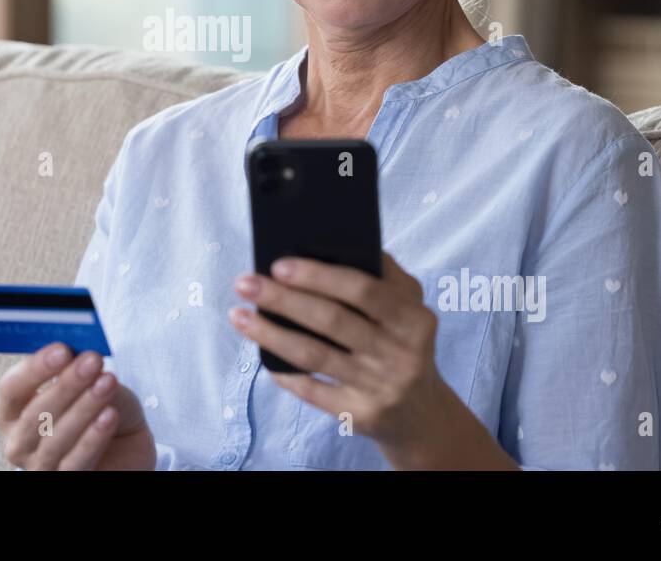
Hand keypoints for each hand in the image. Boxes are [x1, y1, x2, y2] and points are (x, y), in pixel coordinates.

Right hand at [0, 342, 155, 469]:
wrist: (123, 442)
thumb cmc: (95, 405)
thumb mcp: (88, 379)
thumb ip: (79, 366)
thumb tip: (81, 352)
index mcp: (11, 409)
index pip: (12, 387)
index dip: (36, 368)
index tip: (63, 349)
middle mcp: (17, 441)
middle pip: (36, 413)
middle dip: (66, 384)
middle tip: (92, 361)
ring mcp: (38, 466)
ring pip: (56, 438)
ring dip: (84, 407)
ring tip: (107, 382)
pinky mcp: (64, 481)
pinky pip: (76, 461)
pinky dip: (93, 437)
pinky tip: (109, 415)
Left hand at [229, 251, 515, 469]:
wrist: (422, 414)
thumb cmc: (405, 345)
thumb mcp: (411, 308)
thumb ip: (385, 276)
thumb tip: (333, 245)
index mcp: (414, 319)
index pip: (362, 289)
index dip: (318, 276)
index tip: (278, 264)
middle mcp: (400, 354)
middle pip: (331, 320)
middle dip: (282, 299)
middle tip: (245, 283)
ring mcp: (379, 387)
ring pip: (314, 355)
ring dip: (270, 333)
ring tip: (238, 316)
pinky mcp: (360, 415)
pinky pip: (312, 391)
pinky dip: (284, 372)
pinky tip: (262, 354)